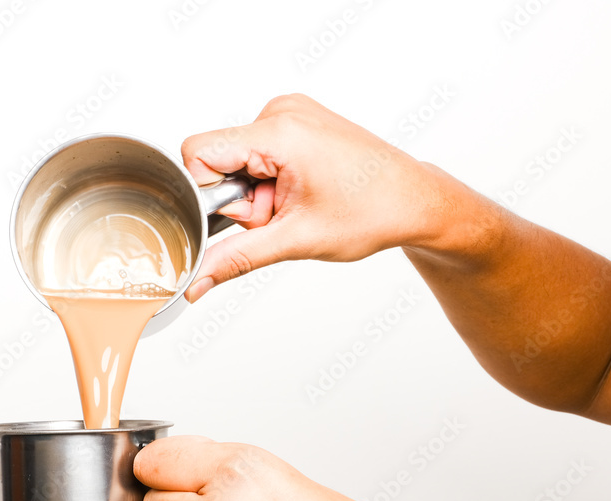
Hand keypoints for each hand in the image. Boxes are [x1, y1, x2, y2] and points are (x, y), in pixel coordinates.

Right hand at [181, 94, 476, 301]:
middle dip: (240, 200)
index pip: (199, 152)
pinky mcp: (295, 122)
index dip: (206, 193)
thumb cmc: (373, 213)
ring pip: (235, 161)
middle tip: (281, 215)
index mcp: (280, 130)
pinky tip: (298, 193)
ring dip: (255, 194)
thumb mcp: (296, 241)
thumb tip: (195, 280)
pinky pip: (254, 154)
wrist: (415, 201)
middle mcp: (281, 111)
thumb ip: (236, 259)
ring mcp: (289, 113)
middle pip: (218, 160)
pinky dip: (266, 182)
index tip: (243, 215)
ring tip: (295, 205)